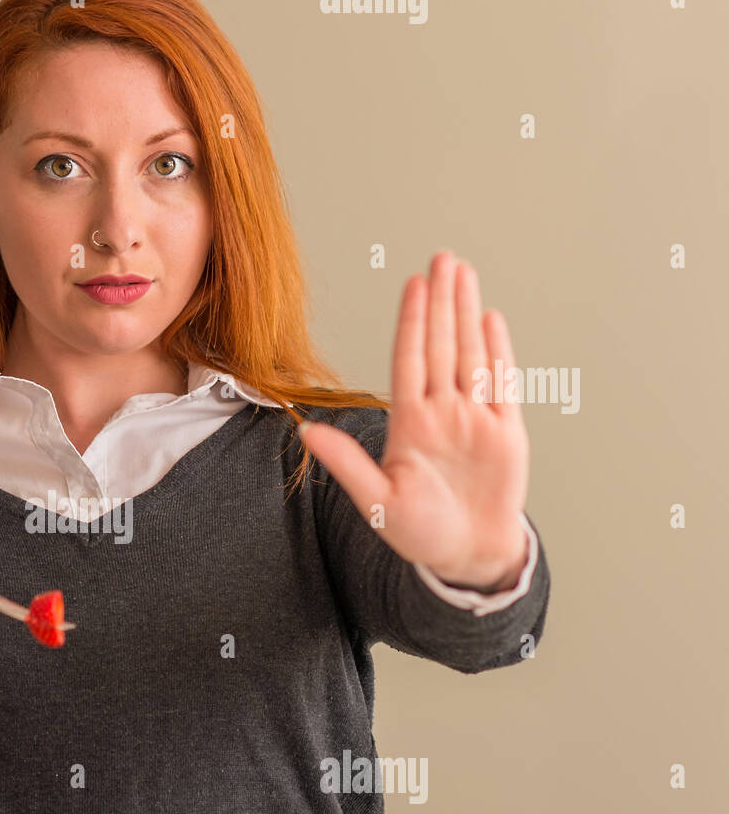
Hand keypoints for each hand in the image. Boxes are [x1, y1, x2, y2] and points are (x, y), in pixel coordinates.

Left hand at [298, 251, 529, 589]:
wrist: (465, 555)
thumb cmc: (418, 532)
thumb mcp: (377, 502)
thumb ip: (347, 463)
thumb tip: (306, 432)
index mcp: (409, 424)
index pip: (410, 360)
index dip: (412, 321)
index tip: (411, 283)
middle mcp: (442, 413)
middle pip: (443, 345)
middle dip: (442, 301)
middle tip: (441, 258)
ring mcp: (475, 419)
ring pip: (472, 354)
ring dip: (467, 314)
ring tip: (463, 273)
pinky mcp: (506, 433)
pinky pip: (503, 383)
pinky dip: (499, 351)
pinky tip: (491, 319)